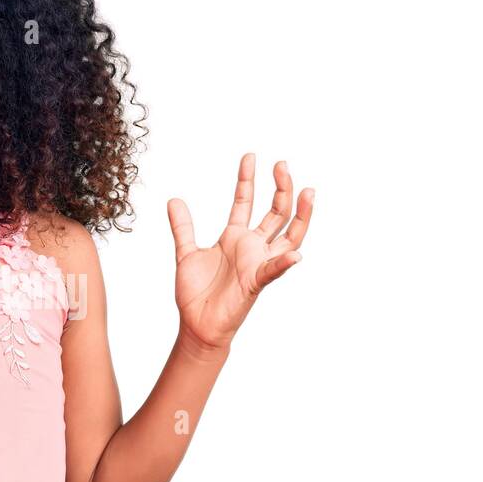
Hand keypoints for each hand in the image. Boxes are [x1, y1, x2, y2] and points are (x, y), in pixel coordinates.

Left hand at [168, 154, 313, 352]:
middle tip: (281, 164)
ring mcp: (257, 264)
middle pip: (275, 213)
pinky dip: (285, 264)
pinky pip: (273, 272)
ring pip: (289, 237)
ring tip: (308, 192)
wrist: (196, 324)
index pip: (245, 202)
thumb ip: (183, 227)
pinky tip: (296, 255)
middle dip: (281, 189)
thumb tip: (174, 200)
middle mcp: (252, 247)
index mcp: (235, 237)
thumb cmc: (196, 293)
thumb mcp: (186, 253)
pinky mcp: (256, 283)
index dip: (247, 180)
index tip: (249, 157)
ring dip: (300, 215)